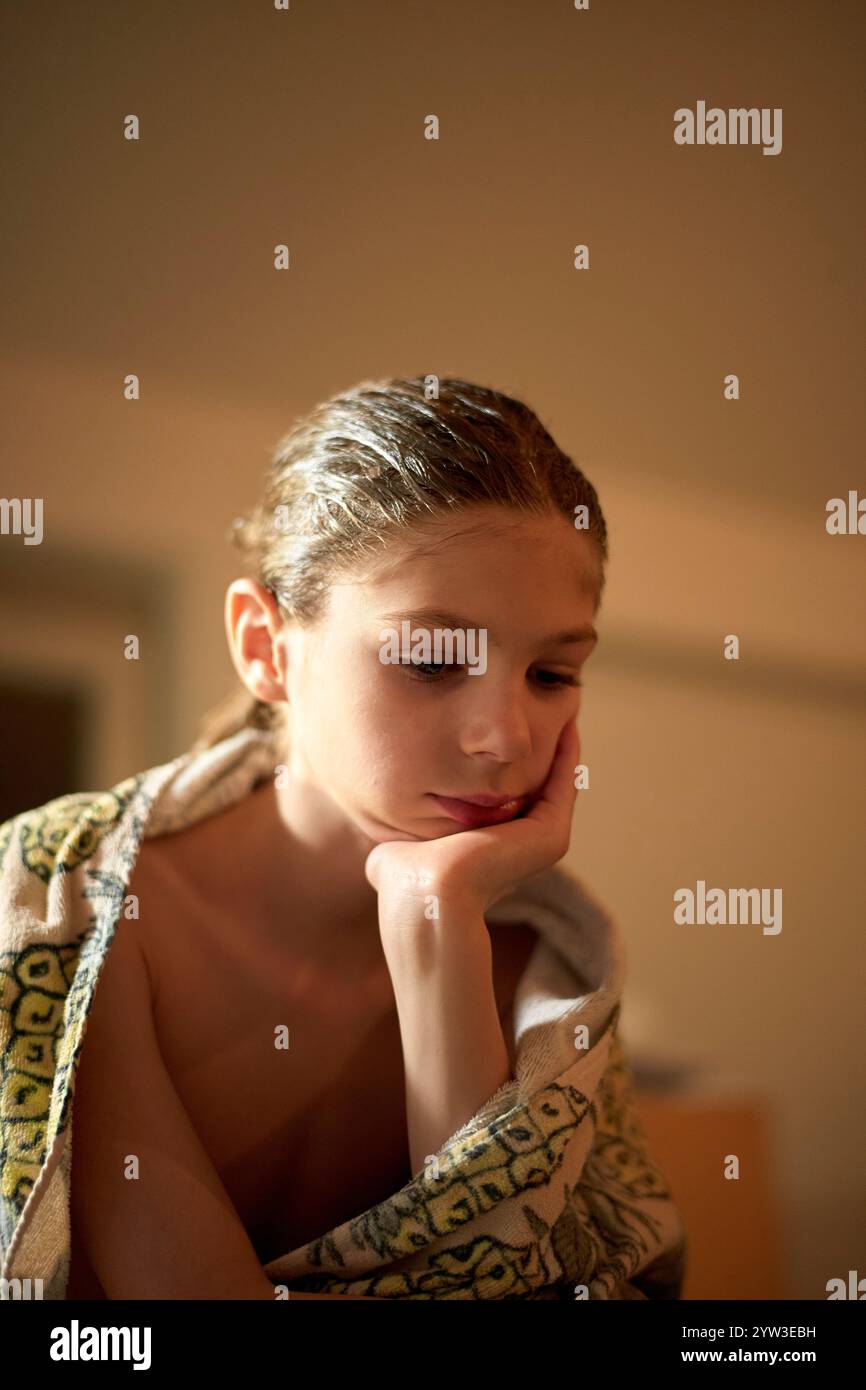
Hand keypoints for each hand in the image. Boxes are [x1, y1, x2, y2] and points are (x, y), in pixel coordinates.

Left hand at [364, 715, 579, 919]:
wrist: (421, 896)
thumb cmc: (401, 876)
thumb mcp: (401, 850)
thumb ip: (398, 847)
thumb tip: (378, 854)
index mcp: (494, 848)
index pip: (509, 795)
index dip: (508, 761)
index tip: (499, 727)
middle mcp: (522, 846)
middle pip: (536, 784)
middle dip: (537, 747)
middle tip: (540, 707)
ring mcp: (540, 843)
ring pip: (555, 781)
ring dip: (558, 745)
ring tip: (558, 706)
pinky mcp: (550, 836)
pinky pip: (565, 783)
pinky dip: (567, 753)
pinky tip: (565, 722)